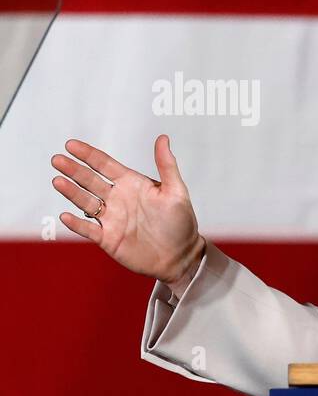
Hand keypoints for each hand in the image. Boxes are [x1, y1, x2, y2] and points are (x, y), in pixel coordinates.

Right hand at [51, 135, 205, 290]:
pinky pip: (88, 229)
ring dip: (72, 192)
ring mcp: (111, 218)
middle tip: (58, 160)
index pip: (105, 165)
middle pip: (90, 181)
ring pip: (86, 202)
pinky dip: (77, 224)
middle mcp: (118, 199)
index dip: (88, 155)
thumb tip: (163, 138)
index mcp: (132, 184)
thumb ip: (167, 165)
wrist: (180, 257)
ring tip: (58, 181)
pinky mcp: (108, 238)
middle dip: (74, 170)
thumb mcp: (176, 192)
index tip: (72, 145)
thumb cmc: (181, 224)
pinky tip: (66, 215)